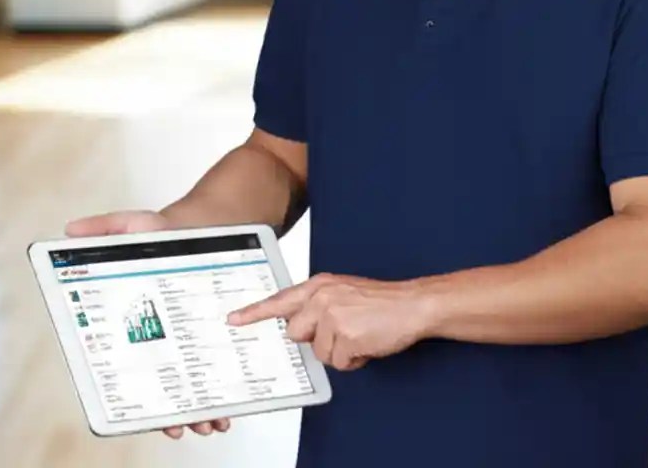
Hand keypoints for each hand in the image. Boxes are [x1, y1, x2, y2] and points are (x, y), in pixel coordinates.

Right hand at [63, 209, 230, 438]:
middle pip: (163, 386)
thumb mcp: (133, 224)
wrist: (210, 228)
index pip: (131, 366)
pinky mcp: (214, 334)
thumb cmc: (166, 232)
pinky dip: (224, 392)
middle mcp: (160, 338)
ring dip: (201, 410)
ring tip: (212, 423)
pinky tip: (231, 407)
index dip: (137, 396)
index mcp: (135, 324)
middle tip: (186, 426)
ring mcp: (188, 340)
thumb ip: (103, 227)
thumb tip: (69, 231)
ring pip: (191, 387)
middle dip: (174, 412)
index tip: (147, 413)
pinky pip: (217, 371)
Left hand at [227, 273, 430, 371]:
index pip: (279, 300)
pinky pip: (339, 362)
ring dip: (340, 352)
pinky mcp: (345, 335)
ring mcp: (332, 316)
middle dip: (316, 340)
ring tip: (361, 335)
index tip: (233, 320)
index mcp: (319, 286)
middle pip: (296, 334)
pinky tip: (368, 343)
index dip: (254, 313)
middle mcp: (321, 298)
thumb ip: (318, 305)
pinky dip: (354, 359)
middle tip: (344, 331)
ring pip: (319, 352)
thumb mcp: (343, 293)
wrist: (414, 304)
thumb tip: (299, 327)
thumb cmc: (382, 302)